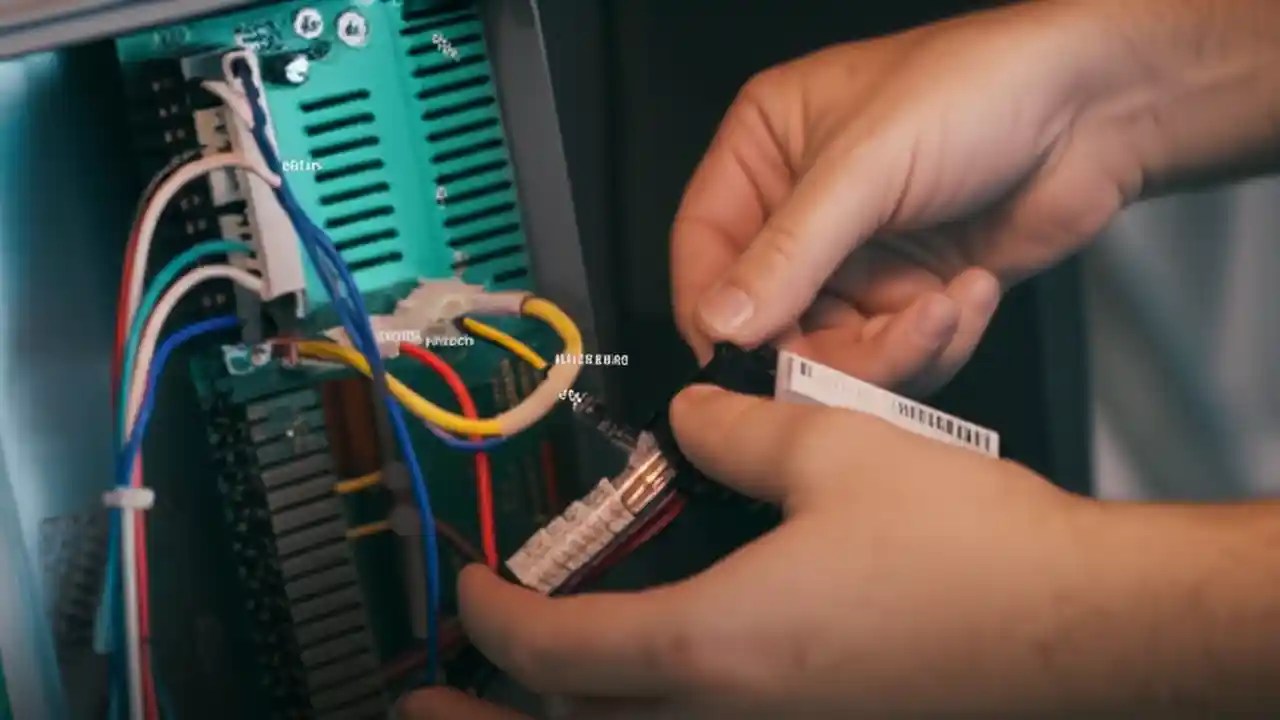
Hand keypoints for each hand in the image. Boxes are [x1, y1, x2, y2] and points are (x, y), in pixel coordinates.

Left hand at [400, 385, 1100, 717]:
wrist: (1081, 626)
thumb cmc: (975, 557)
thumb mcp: (836, 448)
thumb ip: (737, 427)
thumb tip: (693, 418)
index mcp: (718, 645)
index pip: (557, 647)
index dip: (494, 617)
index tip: (471, 587)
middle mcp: (736, 715)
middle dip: (486, 718)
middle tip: (426, 705)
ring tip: (515, 711)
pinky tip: (649, 691)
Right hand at [671, 0, 1140, 393]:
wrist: (1101, 107)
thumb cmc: (982, 87)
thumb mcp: (864, 166)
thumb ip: (787, 253)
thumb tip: (721, 323)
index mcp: (767, 150)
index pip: (706, 247)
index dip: (717, 310)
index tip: (738, 360)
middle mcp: (804, 209)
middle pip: (772, 316)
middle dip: (823, 346)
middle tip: (865, 353)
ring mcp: (859, 256)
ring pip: (834, 347)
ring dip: (889, 349)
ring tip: (938, 308)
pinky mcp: (911, 292)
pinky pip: (894, 354)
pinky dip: (934, 342)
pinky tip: (968, 293)